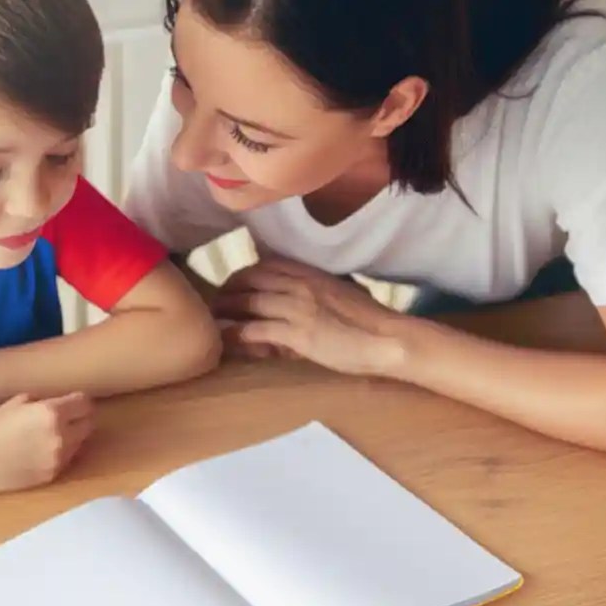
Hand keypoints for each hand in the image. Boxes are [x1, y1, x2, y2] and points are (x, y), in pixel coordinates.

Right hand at [0, 393, 94, 493]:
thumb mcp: (18, 401)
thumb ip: (45, 401)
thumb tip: (63, 402)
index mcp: (51, 412)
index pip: (85, 404)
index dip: (79, 401)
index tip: (73, 402)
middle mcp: (61, 435)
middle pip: (89, 424)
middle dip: (79, 418)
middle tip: (66, 417)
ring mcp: (58, 458)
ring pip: (81, 443)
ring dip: (73, 437)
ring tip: (50, 435)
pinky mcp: (53, 474)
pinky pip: (68, 459)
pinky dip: (62, 453)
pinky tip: (43, 450)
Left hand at [213, 258, 404, 375]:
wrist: (389, 338)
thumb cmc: (370, 321)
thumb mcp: (339, 294)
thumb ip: (314, 293)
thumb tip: (298, 302)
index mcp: (310, 273)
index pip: (265, 265)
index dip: (242, 275)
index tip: (232, 287)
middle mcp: (300, 284)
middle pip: (249, 279)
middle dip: (227, 291)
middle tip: (217, 306)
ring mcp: (298, 308)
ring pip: (247, 301)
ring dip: (226, 311)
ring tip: (215, 322)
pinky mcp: (298, 334)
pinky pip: (256, 329)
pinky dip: (237, 334)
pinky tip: (228, 341)